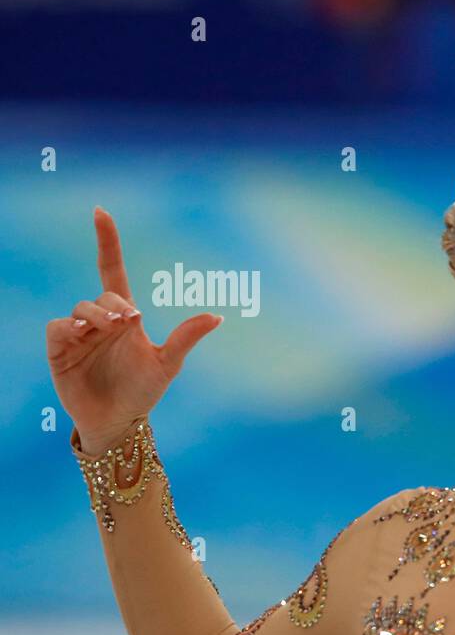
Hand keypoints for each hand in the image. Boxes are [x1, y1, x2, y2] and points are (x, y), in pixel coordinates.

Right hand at [46, 208, 223, 454]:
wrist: (118, 422)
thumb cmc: (142, 391)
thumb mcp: (168, 364)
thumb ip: (187, 338)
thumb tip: (217, 316)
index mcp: (125, 317)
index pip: (113, 271)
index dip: (108, 243)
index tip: (101, 212)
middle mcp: (101, 321)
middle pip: (103, 295)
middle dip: (115, 304)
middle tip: (131, 320)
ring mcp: (79, 335)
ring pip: (81, 308)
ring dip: (96, 314)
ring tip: (110, 330)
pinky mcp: (60, 351)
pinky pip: (57, 327)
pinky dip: (68, 327)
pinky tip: (82, 334)